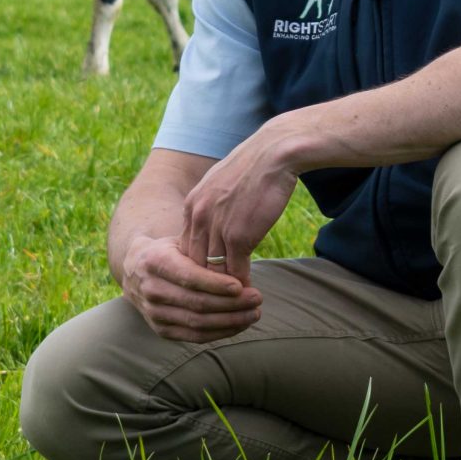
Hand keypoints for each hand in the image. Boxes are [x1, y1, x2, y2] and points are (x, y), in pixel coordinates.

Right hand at [120, 234, 263, 343]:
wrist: (135, 270)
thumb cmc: (169, 251)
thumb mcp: (180, 242)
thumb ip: (204, 249)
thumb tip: (240, 256)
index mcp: (154, 262)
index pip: (189, 277)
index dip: (216, 284)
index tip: (241, 286)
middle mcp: (150, 289)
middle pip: (196, 303)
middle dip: (231, 304)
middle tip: (257, 299)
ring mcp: (153, 313)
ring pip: (197, 323)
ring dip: (230, 321)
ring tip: (254, 314)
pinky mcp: (160, 330)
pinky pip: (194, 336)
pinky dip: (220, 333)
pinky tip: (240, 325)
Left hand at [179, 121, 302, 294]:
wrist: (275, 154)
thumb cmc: (254, 167)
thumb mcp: (220, 183)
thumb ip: (212, 205)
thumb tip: (214, 221)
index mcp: (192, 205)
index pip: (186, 246)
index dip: (196, 266)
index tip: (205, 280)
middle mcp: (198, 217)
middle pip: (194, 263)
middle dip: (204, 284)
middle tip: (214, 301)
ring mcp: (216, 228)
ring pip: (212, 272)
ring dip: (222, 291)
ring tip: (232, 305)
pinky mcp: (239, 237)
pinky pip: (234, 272)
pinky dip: (240, 287)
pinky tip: (249, 295)